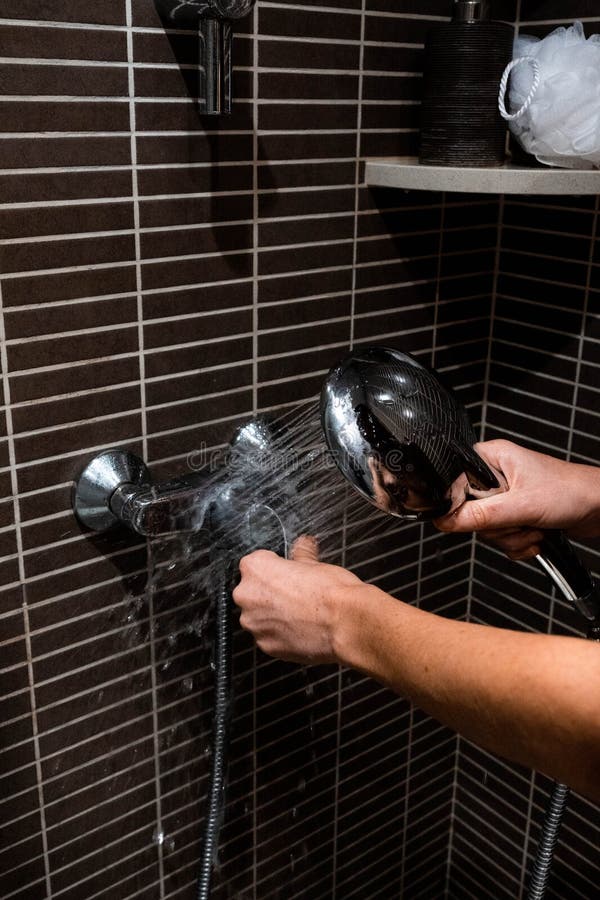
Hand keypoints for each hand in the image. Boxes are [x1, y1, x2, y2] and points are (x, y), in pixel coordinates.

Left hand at [232, 535, 363, 663]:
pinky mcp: (266, 646)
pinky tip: (301, 629)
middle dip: (270, 594)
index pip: (255, 564)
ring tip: (300, 614)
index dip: (275, 568)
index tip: (288, 574)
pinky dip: (281, 635)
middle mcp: (247, 596)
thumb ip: (301, 553)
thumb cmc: (330, 591)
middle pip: (253, 592)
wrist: (345, 622)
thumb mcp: (315, 562)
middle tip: (296, 595)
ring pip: (259, 617)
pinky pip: (269, 637)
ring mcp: (254, 624)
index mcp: (255, 568)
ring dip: (274, 616)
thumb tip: (303, 545)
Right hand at [434, 440, 599, 559]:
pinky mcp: (516, 516)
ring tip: (533, 526)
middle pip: (470, 512)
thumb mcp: (521, 505)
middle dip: (498, 525)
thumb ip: (481, 515)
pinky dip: (519, 544)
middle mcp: (496, 476)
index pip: (455, 483)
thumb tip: (446, 520)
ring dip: (512, 537)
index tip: (475, 518)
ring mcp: (506, 498)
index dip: (461, 504)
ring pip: (487, 529)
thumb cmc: (572, 491)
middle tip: (518, 519)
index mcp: (491, 458)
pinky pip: (501, 538)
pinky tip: (536, 534)